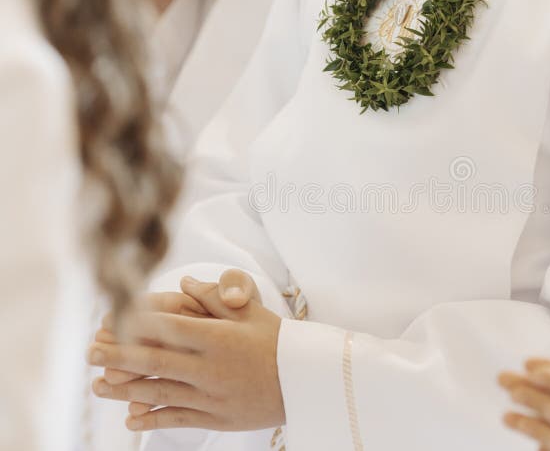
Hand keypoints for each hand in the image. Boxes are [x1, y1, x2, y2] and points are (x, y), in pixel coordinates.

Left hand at [89, 275, 283, 430]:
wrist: (307, 381)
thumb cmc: (278, 340)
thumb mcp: (251, 312)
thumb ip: (216, 298)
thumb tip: (186, 282)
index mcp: (218, 337)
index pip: (168, 328)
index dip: (135, 325)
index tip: (110, 320)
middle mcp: (211, 367)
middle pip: (155, 361)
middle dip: (118, 356)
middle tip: (90, 352)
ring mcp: (212, 396)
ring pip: (160, 392)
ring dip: (125, 390)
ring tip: (98, 385)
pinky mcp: (218, 419)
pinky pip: (178, 420)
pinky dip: (153, 420)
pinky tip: (131, 419)